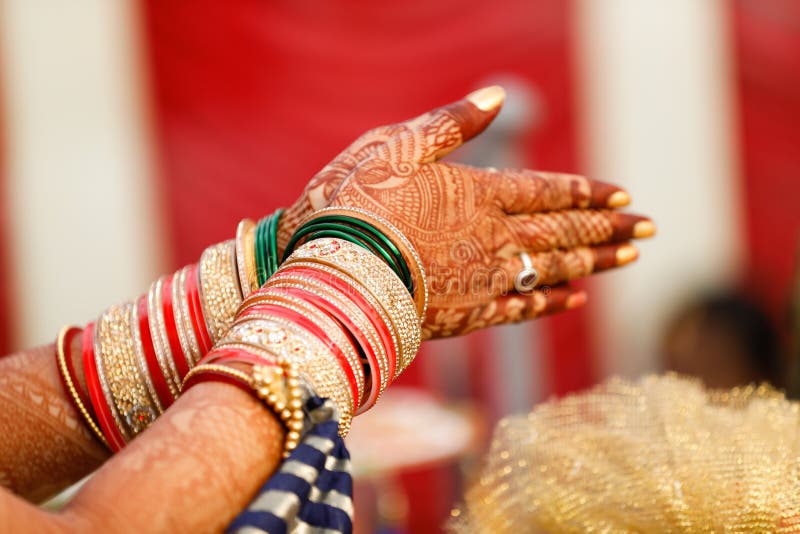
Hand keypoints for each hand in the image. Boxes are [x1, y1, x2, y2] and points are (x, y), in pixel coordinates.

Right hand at [281, 87, 654, 338]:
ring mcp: (485, 279)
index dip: (589, 193)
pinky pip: (523, 309)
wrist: (330, 271)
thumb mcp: (395, 145)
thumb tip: (496, 98)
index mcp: (479, 192)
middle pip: (564, 231)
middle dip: (609, 228)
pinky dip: (553, 303)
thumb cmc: (355, 202)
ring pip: (554, 268)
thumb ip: (450, 124)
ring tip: (629, 259)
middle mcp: (493, 237)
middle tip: (650, 229)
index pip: (549, 191)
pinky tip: (577, 299)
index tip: (624, 196)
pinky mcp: (468, 314)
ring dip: (595, 262)